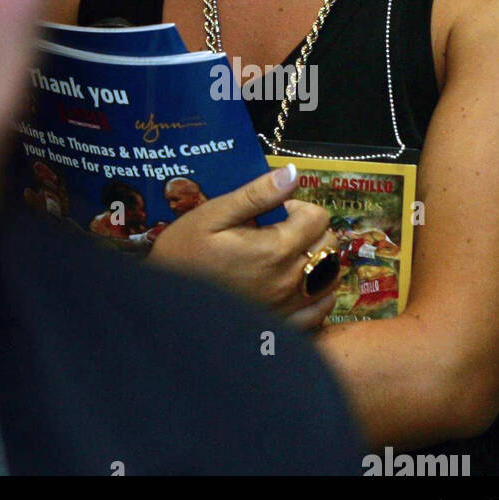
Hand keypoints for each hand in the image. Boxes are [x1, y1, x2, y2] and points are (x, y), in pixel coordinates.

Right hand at [146, 165, 341, 324]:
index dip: (299, 205)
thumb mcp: (214, 214)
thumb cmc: (185, 252)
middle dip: (312, 228)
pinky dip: (320, 292)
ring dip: (320, 258)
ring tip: (290, 251)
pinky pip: (321, 309)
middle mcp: (289, 281)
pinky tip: (300, 281)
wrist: (166, 301)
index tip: (278, 209)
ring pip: (332, 276)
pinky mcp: (284, 326)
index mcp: (275, 249)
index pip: (317, 218)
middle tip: (283, 227)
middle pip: (329, 245)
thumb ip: (256, 194)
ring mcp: (289, 307)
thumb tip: (292, 173)